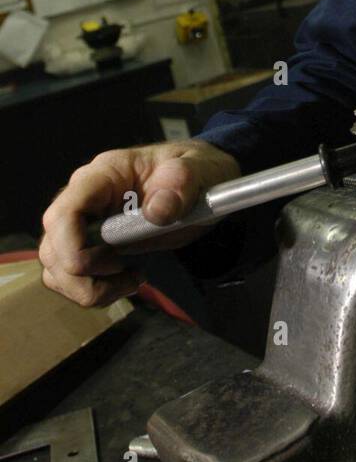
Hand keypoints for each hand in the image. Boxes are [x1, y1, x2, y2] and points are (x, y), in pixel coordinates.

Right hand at [39, 140, 240, 308]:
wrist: (196, 183)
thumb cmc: (191, 172)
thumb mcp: (197, 170)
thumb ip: (180, 184)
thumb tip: (156, 212)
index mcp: (103, 175)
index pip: (64, 213)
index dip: (74, 247)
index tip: (116, 264)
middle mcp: (82, 199)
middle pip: (52, 248)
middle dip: (86, 277)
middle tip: (131, 274)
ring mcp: (81, 224)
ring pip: (56, 269)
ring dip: (89, 289)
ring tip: (132, 279)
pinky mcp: (87, 246)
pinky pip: (69, 279)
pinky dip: (93, 291)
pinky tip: (126, 281)